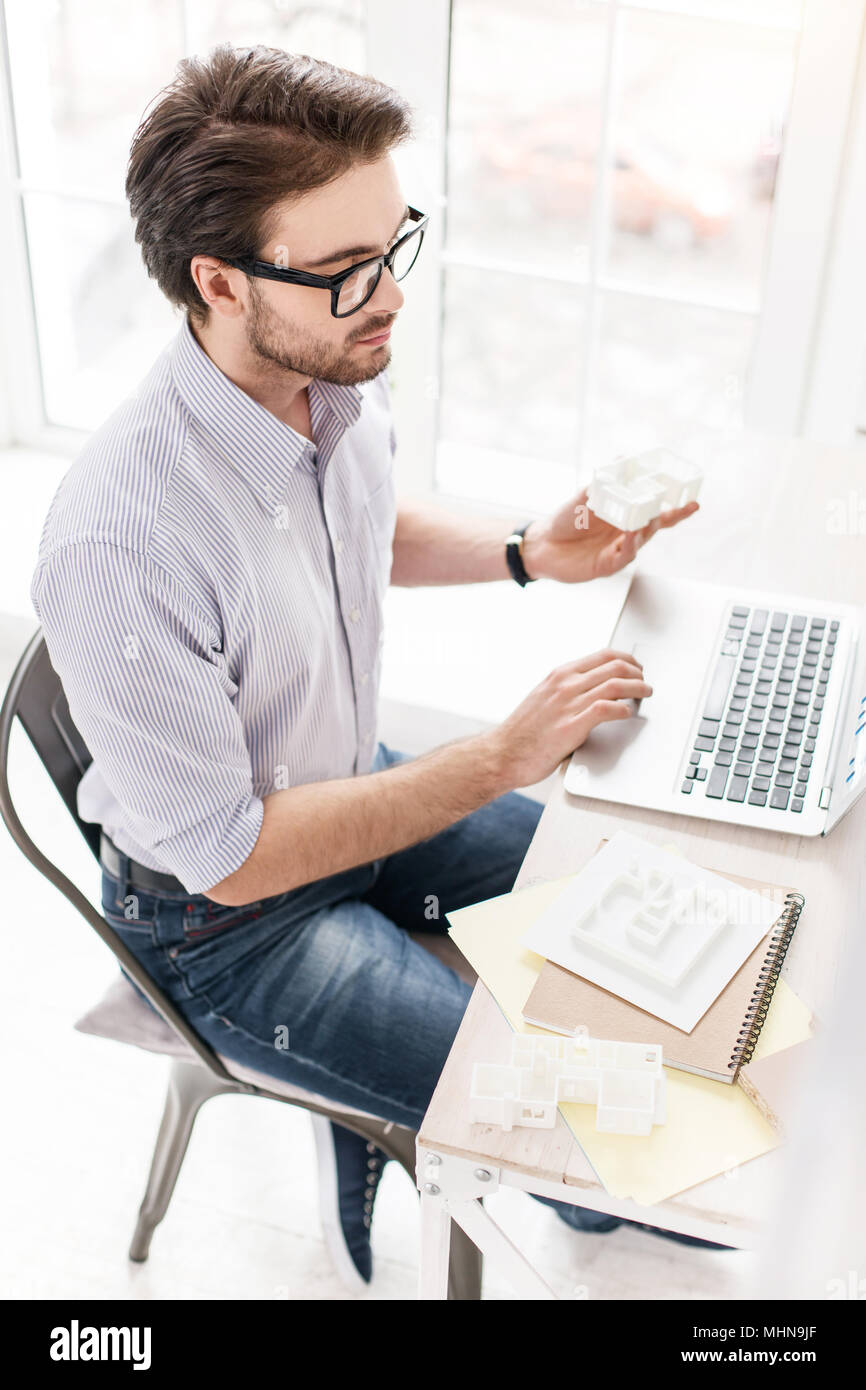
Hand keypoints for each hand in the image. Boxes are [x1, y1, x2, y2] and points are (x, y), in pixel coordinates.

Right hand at [485, 648, 651, 790]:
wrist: (502, 754)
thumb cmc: (522, 733)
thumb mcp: (544, 699)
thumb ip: (567, 692)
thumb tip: (594, 691)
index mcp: (559, 675)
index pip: (603, 655)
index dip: (627, 660)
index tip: (637, 667)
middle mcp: (565, 685)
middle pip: (614, 666)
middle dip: (638, 673)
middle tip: (645, 682)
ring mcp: (568, 704)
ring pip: (615, 684)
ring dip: (638, 688)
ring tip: (645, 694)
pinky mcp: (571, 726)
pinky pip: (607, 709)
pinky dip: (624, 709)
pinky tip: (628, 713)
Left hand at [522, 487, 698, 583]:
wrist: (541, 545)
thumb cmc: (565, 521)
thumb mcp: (584, 496)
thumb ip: (604, 481)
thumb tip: (622, 458)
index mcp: (625, 516)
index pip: (655, 510)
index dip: (676, 507)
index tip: (694, 499)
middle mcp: (625, 534)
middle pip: (655, 526)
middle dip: (673, 517)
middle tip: (687, 506)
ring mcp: (617, 551)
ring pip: (641, 540)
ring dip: (648, 527)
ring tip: (654, 515)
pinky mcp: (606, 566)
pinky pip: (622, 556)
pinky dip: (628, 545)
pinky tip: (631, 535)